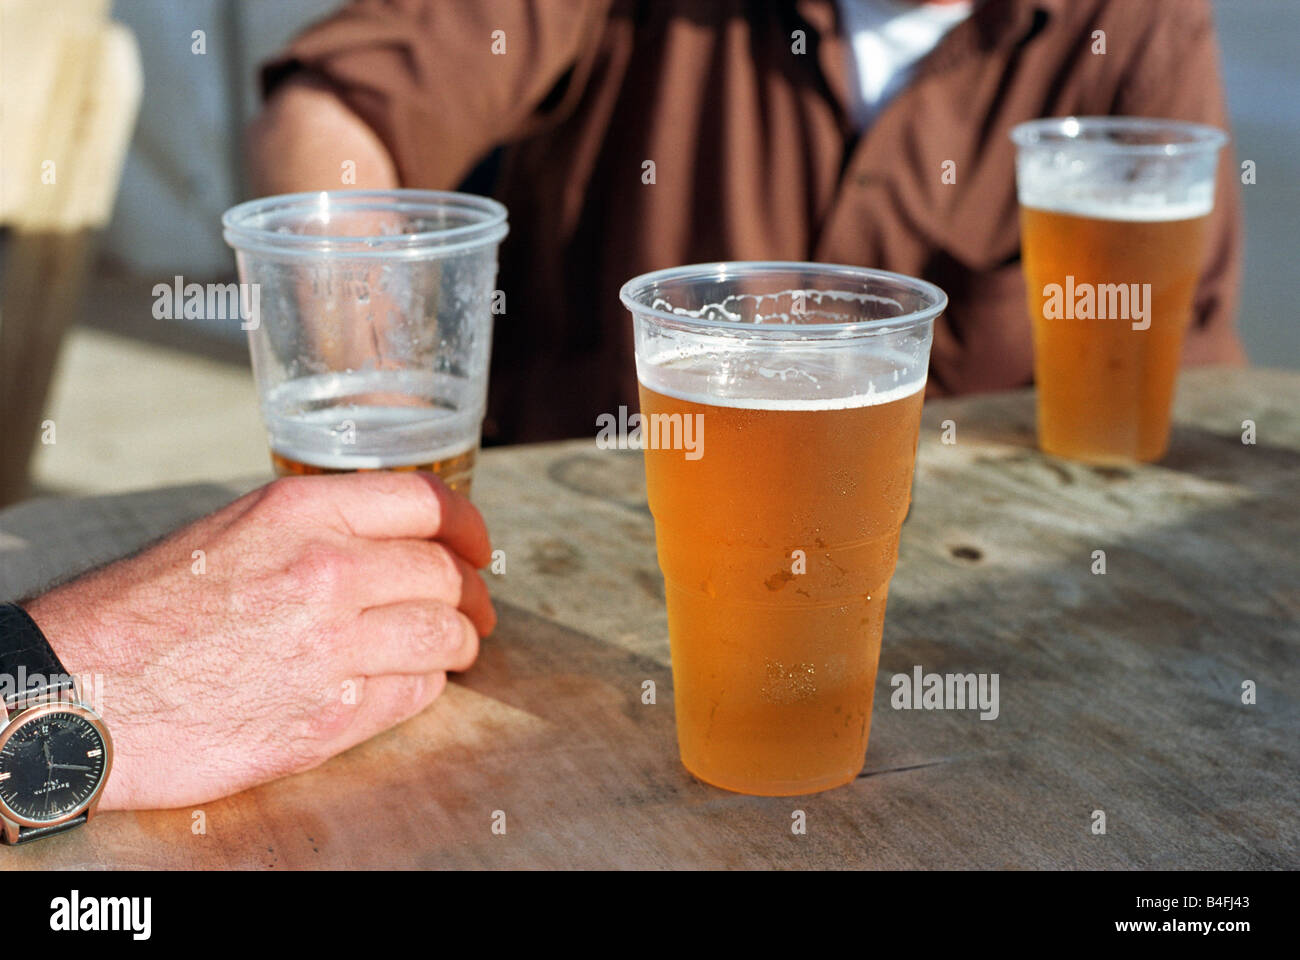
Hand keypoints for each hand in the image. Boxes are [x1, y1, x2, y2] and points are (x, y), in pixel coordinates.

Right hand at [22, 472, 495, 810]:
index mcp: (303, 513)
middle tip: (475, 611)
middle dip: (472, 596)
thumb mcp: (232, 532)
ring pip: (444, 637)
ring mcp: (331, 647)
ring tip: (448, 649)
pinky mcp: (327, 719)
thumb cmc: (148, 610)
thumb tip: (393, 541)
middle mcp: (328, 571)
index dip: (469, 528)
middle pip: (446, 575)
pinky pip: (415, 695)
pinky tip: (407, 684)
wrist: (80, 692)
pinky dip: (423, 688)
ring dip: (456, 645)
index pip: (429, 504)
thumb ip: (318, 528)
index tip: (480, 549)